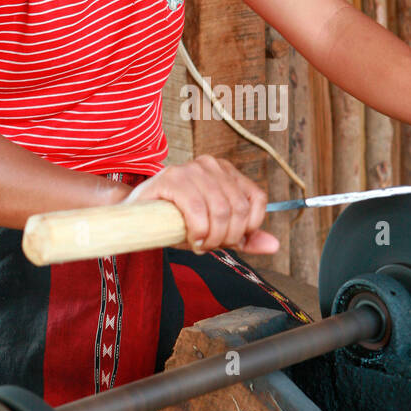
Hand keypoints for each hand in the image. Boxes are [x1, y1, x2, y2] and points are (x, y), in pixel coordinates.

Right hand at [124, 154, 279, 254]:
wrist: (136, 217)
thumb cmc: (177, 222)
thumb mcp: (216, 230)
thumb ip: (245, 236)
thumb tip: (274, 244)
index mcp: (226, 172)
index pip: (256, 199)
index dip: (247, 227)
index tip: (229, 240)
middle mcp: (211, 165)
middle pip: (238, 208)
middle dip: (227, 237)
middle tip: (210, 245)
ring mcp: (190, 169)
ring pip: (220, 211)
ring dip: (212, 238)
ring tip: (199, 244)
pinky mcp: (170, 178)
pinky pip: (197, 210)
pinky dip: (198, 232)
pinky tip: (191, 239)